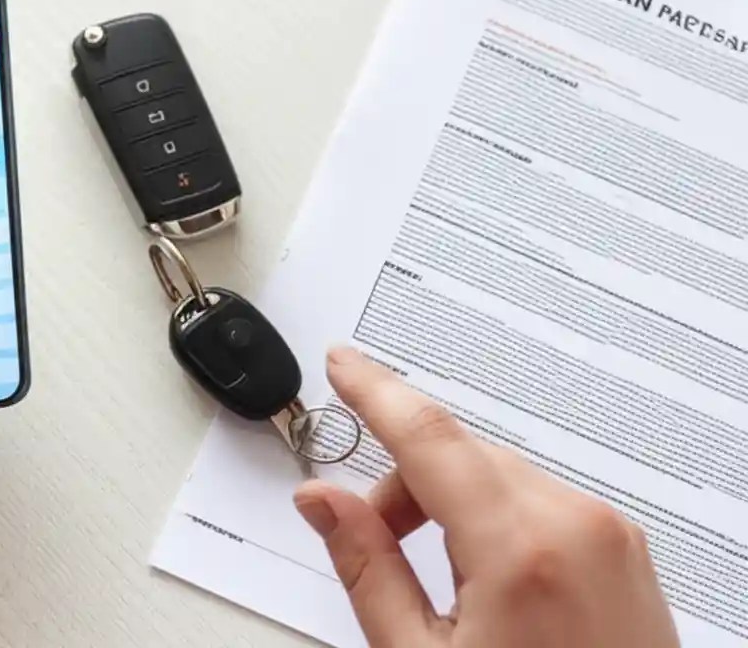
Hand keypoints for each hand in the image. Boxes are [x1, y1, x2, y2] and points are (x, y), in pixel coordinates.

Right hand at [294, 348, 678, 647]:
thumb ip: (366, 567)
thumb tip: (323, 502)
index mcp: (521, 549)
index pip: (428, 438)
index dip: (374, 393)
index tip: (343, 366)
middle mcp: (577, 525)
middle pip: (460, 457)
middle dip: (403, 483)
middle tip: (368, 536)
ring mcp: (610, 536)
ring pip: (499, 476)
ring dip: (449, 501)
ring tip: (435, 581)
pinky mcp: (624, 550)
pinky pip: (539, 501)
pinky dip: (494, 518)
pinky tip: (481, 579)